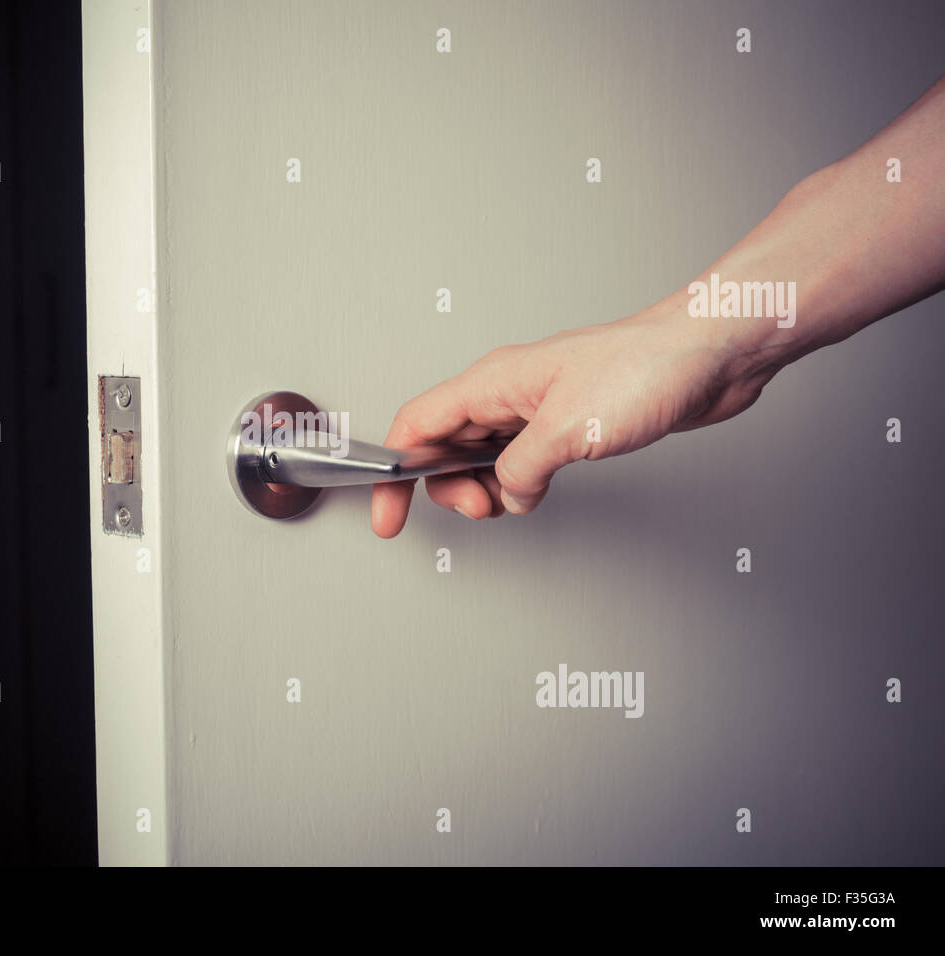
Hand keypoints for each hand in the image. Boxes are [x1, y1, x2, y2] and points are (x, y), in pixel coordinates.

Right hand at [370, 302, 781, 536]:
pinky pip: (521, 461)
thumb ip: (520, 470)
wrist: (710, 356)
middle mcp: (507, 393)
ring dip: (488, 489)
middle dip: (449, 488)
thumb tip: (508, 494)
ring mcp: (536, 408)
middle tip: (480, 509)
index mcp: (492, 382)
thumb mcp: (566, 430)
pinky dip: (521, 484)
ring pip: (482, 458)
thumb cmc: (645, 368)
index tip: (387, 515)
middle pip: (444, 447)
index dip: (392, 473)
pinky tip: (540, 490)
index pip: (415, 427)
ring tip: (513, 500)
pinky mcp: (567, 423)